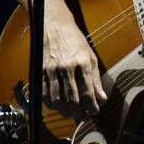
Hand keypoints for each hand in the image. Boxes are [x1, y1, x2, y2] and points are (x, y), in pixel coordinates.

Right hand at [41, 0, 107, 120]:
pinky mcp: (42, 71)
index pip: (88, 92)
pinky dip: (52, 104)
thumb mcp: (91, 56)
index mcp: (82, 64)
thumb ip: (95, 78)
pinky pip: (45, 93)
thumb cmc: (75, 40)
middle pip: (72, 99)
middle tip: (83, 117)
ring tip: (72, 114)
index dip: (92, 106)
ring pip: (58, 99)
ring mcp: (53, 70)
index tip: (95, 112)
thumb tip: (101, 97)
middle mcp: (67, 68)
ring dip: (65, 111)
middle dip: (79, 112)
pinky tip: (58, 107)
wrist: (55, 26)